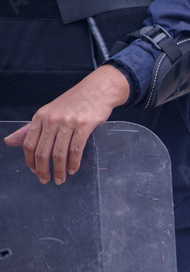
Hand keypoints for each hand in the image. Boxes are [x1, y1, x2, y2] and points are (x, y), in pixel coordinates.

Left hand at [4, 64, 129, 184]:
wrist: (97, 90)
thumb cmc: (73, 103)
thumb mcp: (48, 113)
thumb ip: (29, 129)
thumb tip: (8, 142)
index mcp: (40, 116)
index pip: (29, 144)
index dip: (30, 162)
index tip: (35, 172)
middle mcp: (51, 119)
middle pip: (42, 151)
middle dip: (43, 170)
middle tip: (46, 181)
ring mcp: (68, 122)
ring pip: (59, 153)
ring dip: (59, 170)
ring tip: (61, 179)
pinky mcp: (84, 125)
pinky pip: (76, 149)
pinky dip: (73, 163)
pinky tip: (73, 170)